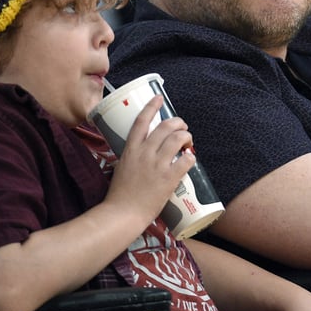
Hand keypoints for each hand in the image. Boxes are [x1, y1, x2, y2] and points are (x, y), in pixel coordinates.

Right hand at [106, 95, 195, 224]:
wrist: (122, 213)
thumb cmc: (119, 193)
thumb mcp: (122, 166)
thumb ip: (133, 156)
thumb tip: (143, 151)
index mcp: (130, 149)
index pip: (141, 120)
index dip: (152, 106)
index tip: (159, 98)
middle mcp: (144, 153)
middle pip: (165, 126)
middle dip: (178, 123)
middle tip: (182, 127)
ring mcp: (157, 165)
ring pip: (177, 139)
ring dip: (186, 136)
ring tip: (188, 141)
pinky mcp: (168, 178)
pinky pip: (186, 160)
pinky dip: (191, 157)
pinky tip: (190, 159)